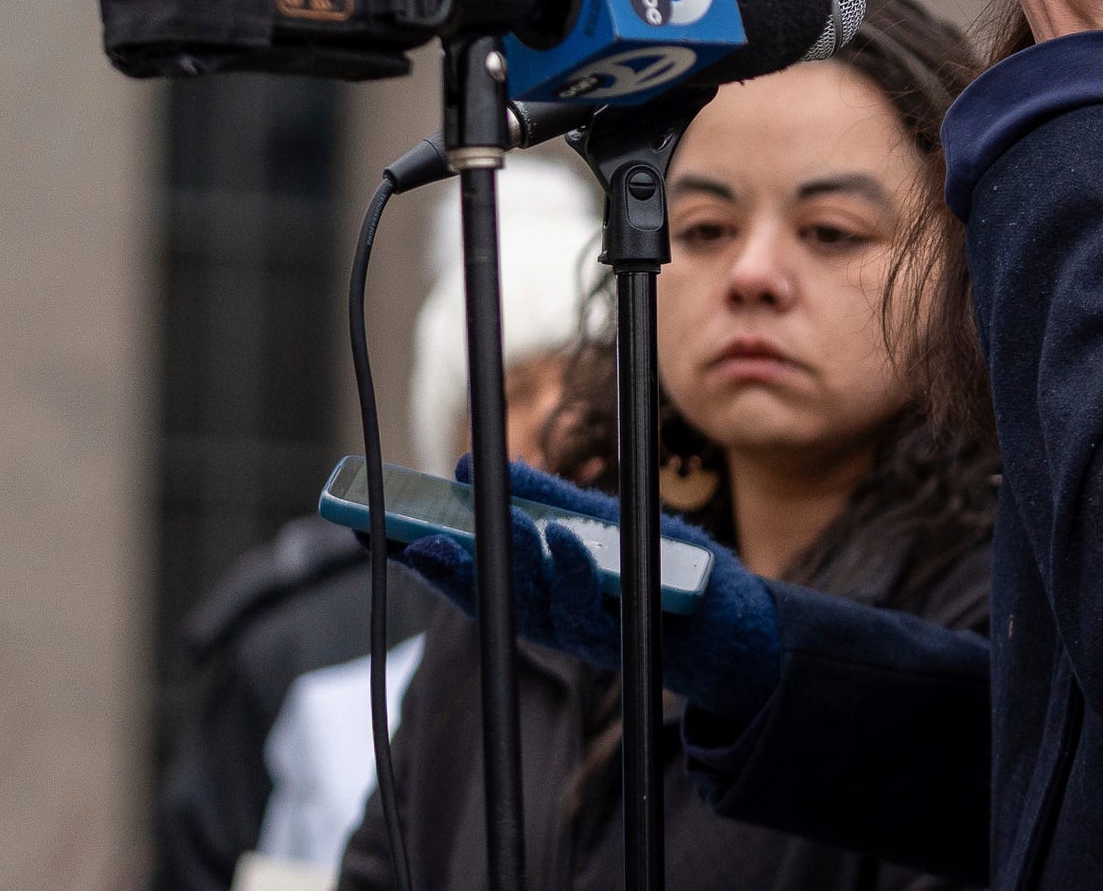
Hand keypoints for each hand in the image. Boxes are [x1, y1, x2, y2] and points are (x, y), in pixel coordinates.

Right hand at [390, 457, 782, 714]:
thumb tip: (469, 470)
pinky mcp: (631, 632)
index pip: (464, 572)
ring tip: (493, 529)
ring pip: (537, 601)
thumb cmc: (657, 572)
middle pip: (489, 594)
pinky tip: (562, 541)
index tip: (368, 526)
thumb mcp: (597, 524)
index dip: (416, 553)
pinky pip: (597, 606)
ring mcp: (588, 629)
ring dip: (513, 563)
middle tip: (410, 536)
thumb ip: (540, 498)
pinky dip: (576, 570)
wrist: (733, 629)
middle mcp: (550, 617)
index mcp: (533, 591)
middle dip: (447, 567)